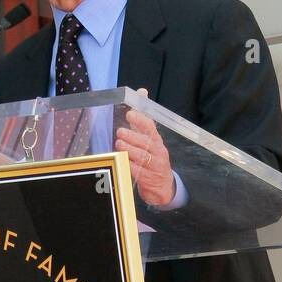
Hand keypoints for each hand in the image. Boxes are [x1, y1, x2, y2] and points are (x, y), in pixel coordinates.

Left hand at [114, 88, 175, 206]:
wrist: (163, 188)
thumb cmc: (153, 160)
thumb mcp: (149, 140)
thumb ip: (142, 120)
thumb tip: (141, 93)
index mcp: (157, 142)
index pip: (150, 128)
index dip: (141, 120)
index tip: (130, 114)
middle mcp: (158, 153)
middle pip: (146, 143)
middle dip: (133, 136)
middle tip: (120, 132)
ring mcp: (154, 167)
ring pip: (143, 157)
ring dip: (130, 150)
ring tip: (119, 145)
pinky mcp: (148, 179)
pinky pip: (138, 172)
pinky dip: (130, 166)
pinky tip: (122, 161)